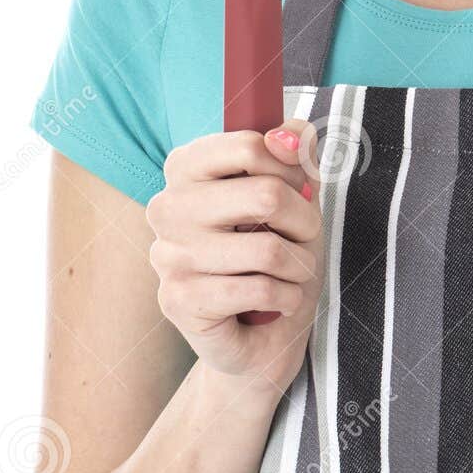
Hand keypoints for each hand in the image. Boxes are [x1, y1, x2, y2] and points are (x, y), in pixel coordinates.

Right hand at [145, 122, 323, 391]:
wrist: (260, 341)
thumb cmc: (276, 261)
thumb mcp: (295, 201)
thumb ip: (294, 159)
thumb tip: (292, 132)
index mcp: (186, 169)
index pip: (247, 144)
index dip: (289, 167)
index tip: (298, 188)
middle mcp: (166, 207)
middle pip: (265, 194)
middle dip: (304, 221)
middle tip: (306, 240)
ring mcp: (167, 255)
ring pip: (266, 248)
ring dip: (299, 265)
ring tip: (294, 274)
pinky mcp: (178, 301)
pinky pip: (257, 289)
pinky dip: (287, 297)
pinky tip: (282, 302)